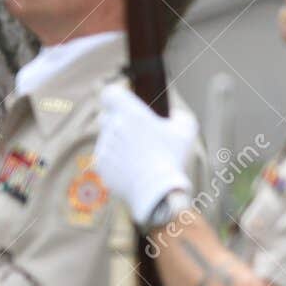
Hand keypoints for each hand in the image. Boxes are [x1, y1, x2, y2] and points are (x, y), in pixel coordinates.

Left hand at [93, 84, 199, 224]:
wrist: (157, 193)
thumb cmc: (173, 158)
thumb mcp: (186, 129)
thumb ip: (177, 114)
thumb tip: (171, 114)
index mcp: (130, 113)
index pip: (110, 93)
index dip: (117, 96)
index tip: (125, 102)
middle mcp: (113, 127)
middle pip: (107, 116)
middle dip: (117, 121)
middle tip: (134, 132)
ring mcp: (104, 147)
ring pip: (106, 138)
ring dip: (118, 142)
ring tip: (138, 156)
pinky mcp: (100, 165)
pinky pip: (105, 157)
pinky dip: (115, 161)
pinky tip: (131, 168)